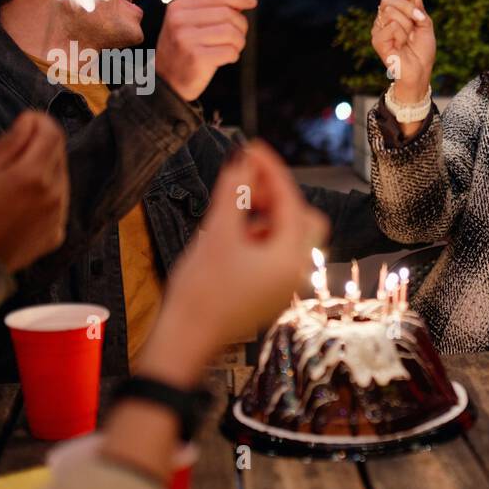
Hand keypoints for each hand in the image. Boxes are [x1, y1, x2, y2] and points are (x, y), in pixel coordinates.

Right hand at [0, 112, 67, 270]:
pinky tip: (21, 203)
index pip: (53, 133)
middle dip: (41, 144)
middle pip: (59, 154)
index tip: (28, 119)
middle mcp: (55, 194)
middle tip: (17, 148)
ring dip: (44, 170)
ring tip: (14, 180)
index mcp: (34, 175)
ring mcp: (59, 214)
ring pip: (61, 178)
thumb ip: (10, 142)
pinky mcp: (58, 231)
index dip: (41, 121)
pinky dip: (45, 195)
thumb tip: (30, 121)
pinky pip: (58, 203)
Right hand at [136, 140, 327, 387]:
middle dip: (276, 195)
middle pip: (302, 218)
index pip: (291, 200)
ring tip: (234, 207)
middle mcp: (295, 271)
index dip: (271, 170)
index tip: (252, 148)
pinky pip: (274, 254)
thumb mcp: (217, 233)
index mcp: (290, 257)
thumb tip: (242, 160)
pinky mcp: (268, 292)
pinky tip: (232, 233)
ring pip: (287, 236)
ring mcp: (284, 284)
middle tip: (245, 180)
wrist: (185, 340)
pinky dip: (259, 235)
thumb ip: (233, 191)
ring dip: (266, 215)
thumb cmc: (200, 292)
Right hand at [154, 0, 257, 100]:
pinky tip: (223, 59)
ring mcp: (186, 39)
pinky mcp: (196, 57)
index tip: (252, 1)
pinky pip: (230, 51)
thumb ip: (212, 10)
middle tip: (236, 38)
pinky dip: (233, 56)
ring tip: (230, 49)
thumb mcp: (190, 24)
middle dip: (241, 26)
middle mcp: (180, 20)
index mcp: (179, 7)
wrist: (167, 81)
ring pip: (232, 33)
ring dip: (238, 43)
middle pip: (228, 14)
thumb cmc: (186, 50)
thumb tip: (245, 0)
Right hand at [370, 0, 434, 103]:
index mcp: (394, 13)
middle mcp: (383, 19)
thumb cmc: (422, 51)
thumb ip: (418, 6)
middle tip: (418, 21)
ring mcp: (378, 30)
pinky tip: (401, 45)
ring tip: (408, 39)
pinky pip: (391, 26)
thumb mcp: (424, 24)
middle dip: (408, 7)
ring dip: (407, 25)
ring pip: (390, 12)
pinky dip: (401, 35)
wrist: (420, 71)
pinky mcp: (377, 41)